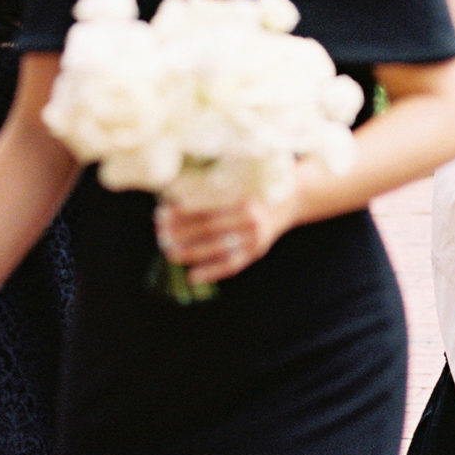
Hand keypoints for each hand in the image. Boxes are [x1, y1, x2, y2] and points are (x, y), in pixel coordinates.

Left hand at [154, 190, 295, 288]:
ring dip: (190, 252)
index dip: (180, 212)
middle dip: (180, 232)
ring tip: (169, 252)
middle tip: (161, 234)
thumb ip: (214, 187)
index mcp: (242, 193)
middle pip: (208, 228)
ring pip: (217, 248)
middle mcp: (250, 216)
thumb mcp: (240, 178)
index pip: (205, 206)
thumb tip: (173, 197)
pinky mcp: (257, 251)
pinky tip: (192, 276)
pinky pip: (232, 265)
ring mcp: (255, 236)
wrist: (293, 197)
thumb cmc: (258, 185)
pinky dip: (211, 272)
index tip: (161, 213)